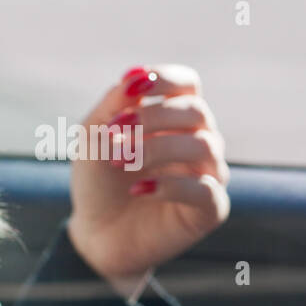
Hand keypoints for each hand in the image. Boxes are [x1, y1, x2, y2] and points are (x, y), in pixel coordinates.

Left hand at [66, 63, 229, 296]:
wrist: (96, 231)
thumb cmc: (99, 177)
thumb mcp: (95, 135)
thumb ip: (115, 103)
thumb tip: (135, 74)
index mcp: (174, 117)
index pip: (187, 83)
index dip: (165, 78)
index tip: (133, 86)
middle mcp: (198, 140)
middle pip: (196, 111)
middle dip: (152, 117)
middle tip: (113, 134)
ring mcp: (208, 174)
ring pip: (203, 146)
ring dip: (156, 148)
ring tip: (119, 161)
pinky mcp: (210, 209)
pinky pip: (206, 189)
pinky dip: (170, 184)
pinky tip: (139, 189)